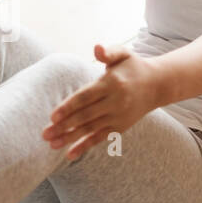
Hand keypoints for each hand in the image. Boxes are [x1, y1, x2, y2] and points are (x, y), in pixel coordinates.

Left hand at [42, 43, 160, 160]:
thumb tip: (96, 48)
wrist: (157, 85)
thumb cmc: (132, 67)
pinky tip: (69, 154)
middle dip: (64, 126)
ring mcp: (118, 117)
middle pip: (85, 116)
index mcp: (111, 84)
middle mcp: (115, 102)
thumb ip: (108, 51)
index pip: (86, 97)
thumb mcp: (123, 54)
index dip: (69, 107)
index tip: (53, 116)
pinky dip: (84, 147)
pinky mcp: (120, 127)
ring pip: (90, 129)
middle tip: (45, 134)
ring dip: (70, 138)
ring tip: (51, 144)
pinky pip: (99, 138)